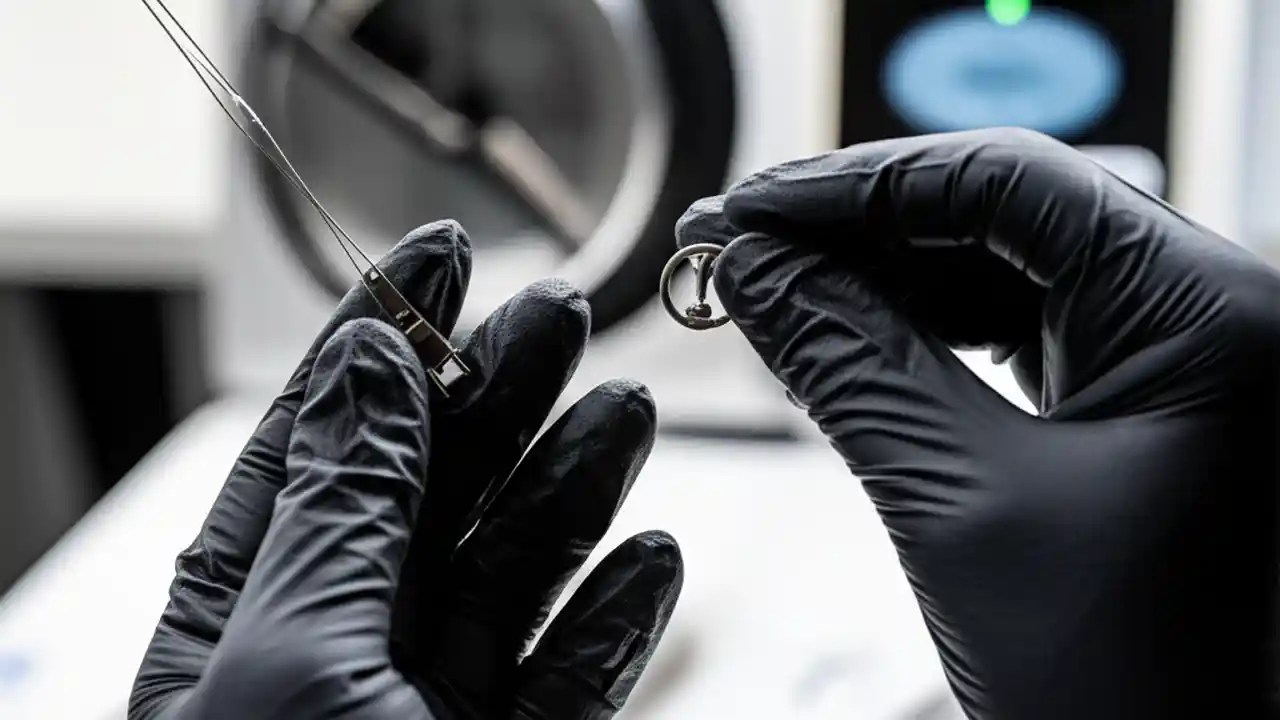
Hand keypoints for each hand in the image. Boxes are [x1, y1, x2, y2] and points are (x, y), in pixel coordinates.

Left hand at [130, 222, 680, 718]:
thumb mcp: (293, 660)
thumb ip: (341, 515)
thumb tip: (367, 368)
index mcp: (241, 627)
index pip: (309, 447)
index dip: (372, 343)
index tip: (434, 260)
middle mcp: (340, 652)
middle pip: (429, 493)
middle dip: (496, 395)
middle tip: (559, 309)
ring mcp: (430, 706)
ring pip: (512, 571)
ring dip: (574, 486)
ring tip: (626, 406)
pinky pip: (574, 675)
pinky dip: (616, 618)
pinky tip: (651, 553)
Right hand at [678, 128, 1279, 718]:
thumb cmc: (1130, 687)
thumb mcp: (963, 508)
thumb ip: (851, 366)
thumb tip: (749, 271)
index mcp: (1209, 315)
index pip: (1007, 180)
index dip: (856, 185)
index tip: (746, 209)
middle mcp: (1210, 318)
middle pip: (1004, 216)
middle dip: (857, 233)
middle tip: (734, 248)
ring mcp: (1179, 364)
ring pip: (1004, 274)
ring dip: (880, 282)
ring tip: (767, 294)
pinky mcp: (1140, 410)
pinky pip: (1018, 336)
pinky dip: (923, 337)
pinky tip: (840, 339)